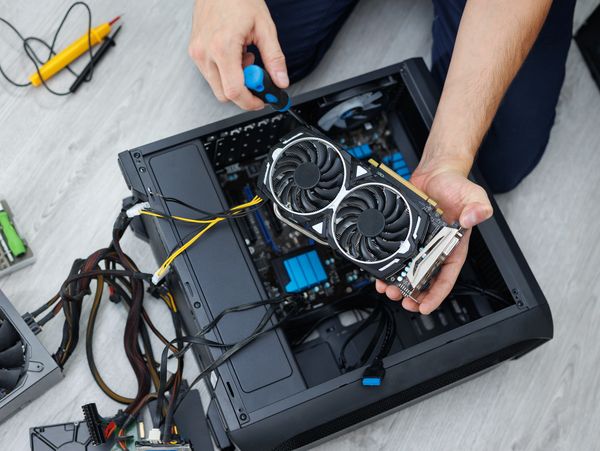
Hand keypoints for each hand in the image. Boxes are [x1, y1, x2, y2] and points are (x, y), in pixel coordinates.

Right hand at [188, 0, 288, 109]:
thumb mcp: (264, 28)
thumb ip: (274, 58)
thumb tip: (281, 81)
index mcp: (222, 47)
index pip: (235, 92)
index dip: (251, 102)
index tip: (262, 100)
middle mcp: (205, 53)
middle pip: (224, 95)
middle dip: (243, 92)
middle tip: (256, 74)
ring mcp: (197, 53)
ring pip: (217, 87)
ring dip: (234, 81)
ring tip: (245, 58)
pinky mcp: (194, 51)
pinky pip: (210, 75)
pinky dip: (225, 72)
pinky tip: (234, 55)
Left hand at [375, 157, 492, 313]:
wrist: (436, 173)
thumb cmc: (456, 186)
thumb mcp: (472, 195)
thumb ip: (477, 207)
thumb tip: (474, 217)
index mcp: (454, 247)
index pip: (446, 277)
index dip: (436, 294)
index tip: (425, 306)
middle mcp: (435, 249)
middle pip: (424, 279)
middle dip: (413, 294)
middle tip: (402, 300)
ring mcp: (419, 244)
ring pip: (407, 271)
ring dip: (398, 284)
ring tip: (388, 290)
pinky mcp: (405, 236)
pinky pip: (396, 255)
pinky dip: (388, 266)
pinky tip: (380, 273)